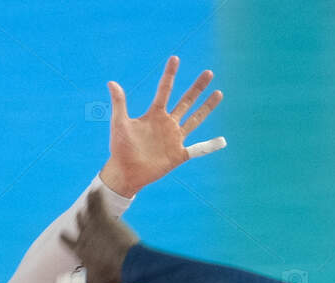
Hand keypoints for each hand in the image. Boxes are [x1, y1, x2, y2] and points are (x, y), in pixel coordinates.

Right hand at [61, 187, 140, 282]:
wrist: (129, 263)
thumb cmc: (112, 276)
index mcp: (80, 251)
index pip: (67, 242)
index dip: (65, 238)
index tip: (63, 235)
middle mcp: (84, 236)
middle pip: (79, 224)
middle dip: (80, 220)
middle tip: (80, 215)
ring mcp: (94, 227)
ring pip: (87, 211)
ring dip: (87, 204)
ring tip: (88, 198)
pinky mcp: (105, 219)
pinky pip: (98, 203)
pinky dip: (96, 196)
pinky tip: (96, 189)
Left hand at [98, 56, 224, 197]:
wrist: (124, 172)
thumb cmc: (120, 148)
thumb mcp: (119, 123)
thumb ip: (119, 103)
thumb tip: (111, 82)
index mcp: (154, 114)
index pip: (165, 90)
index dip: (170, 74)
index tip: (175, 58)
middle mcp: (167, 123)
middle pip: (186, 101)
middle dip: (197, 87)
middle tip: (208, 73)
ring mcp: (174, 139)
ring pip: (195, 119)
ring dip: (207, 107)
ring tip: (219, 93)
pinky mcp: (178, 154)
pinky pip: (198, 149)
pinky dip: (209, 146)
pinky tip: (222, 140)